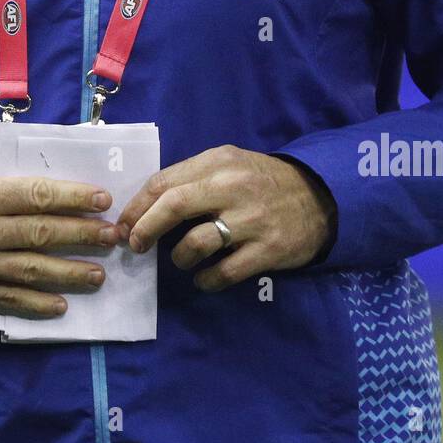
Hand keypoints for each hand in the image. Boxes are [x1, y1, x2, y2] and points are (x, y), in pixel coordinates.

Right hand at [0, 167, 119, 317]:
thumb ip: (3, 186)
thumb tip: (49, 193)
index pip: (35, 195)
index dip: (72, 198)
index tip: (103, 200)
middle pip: (40, 233)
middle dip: (81, 235)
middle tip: (113, 237)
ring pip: (29, 270)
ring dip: (68, 273)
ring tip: (99, 275)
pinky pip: (7, 300)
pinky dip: (36, 305)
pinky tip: (62, 306)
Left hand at [118, 145, 336, 291]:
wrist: (318, 197)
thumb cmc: (261, 181)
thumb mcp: (228, 164)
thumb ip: (192, 177)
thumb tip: (146, 204)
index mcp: (218, 162)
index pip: (164, 182)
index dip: (136, 206)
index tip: (123, 224)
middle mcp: (232, 187)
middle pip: (173, 206)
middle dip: (145, 228)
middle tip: (135, 245)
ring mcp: (251, 220)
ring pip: (196, 243)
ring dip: (179, 257)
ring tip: (182, 260)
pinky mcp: (267, 249)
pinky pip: (224, 272)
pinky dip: (206, 280)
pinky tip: (204, 279)